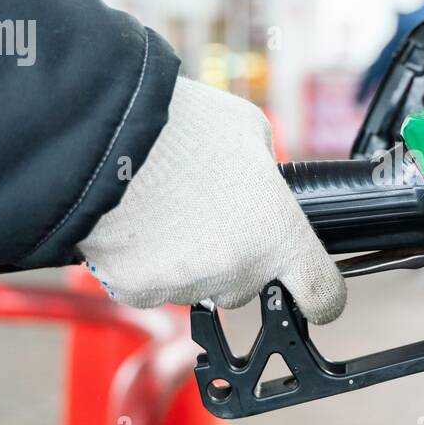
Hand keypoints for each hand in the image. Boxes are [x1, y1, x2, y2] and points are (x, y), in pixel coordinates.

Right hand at [78, 77, 346, 321]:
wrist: (101, 135)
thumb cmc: (180, 126)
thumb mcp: (251, 133)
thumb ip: (269, 175)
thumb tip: (265, 190)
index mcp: (278, 236)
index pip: (322, 294)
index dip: (322, 298)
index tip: (316, 297)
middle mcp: (238, 272)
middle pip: (250, 284)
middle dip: (238, 255)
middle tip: (210, 211)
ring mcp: (187, 287)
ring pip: (201, 284)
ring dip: (192, 258)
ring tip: (169, 208)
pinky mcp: (139, 292)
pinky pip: (154, 285)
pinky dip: (148, 263)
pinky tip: (140, 223)